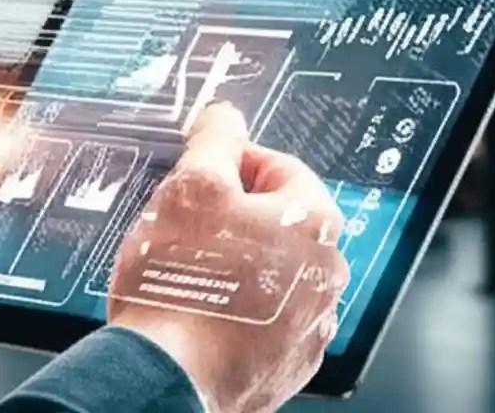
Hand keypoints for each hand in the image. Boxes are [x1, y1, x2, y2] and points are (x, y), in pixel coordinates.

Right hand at [109, 104, 348, 412]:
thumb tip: (226, 116)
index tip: (200, 176)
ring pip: (272, 273)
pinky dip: (238, 314)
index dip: (231, 164)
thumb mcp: (191, 186)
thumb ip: (215, 141)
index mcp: (316, 221)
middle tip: (187, 229)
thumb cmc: (180, 284)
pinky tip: (201, 315)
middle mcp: (328, 273)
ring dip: (237, 267)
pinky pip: (265, 322)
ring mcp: (312, 323)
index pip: (278, 166)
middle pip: (277, 222)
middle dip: (233, 219)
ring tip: (189, 276)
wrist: (167, 377)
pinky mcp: (289, 364)